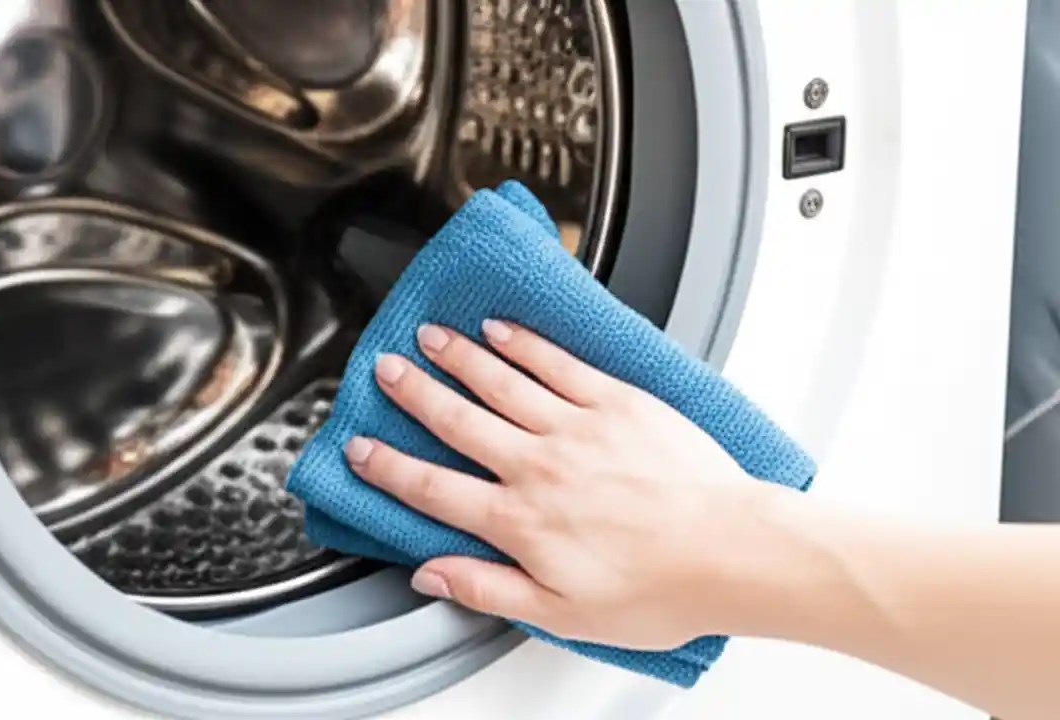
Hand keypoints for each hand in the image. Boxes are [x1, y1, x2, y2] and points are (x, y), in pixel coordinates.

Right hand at [342, 320, 793, 650]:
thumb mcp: (562, 613)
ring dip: (458, 356)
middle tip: (385, 370)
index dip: (389, 467)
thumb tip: (432, 575)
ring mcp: (577, 427)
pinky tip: (501, 328)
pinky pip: (558, 363)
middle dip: (414, 392)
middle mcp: (539, 466)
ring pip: (501, 382)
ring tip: (430, 336)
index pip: (434, 488)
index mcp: (521, 522)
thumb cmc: (660, 588)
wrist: (733, 552)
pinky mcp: (617, 402)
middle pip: (459, 421)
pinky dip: (524, 343)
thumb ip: (488, 589)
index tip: (361, 449)